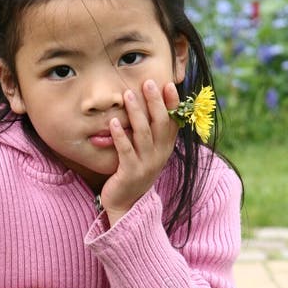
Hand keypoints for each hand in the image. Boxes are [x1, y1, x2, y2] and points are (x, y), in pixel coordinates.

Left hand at [100, 79, 180, 225]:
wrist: (126, 204)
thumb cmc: (134, 172)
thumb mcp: (148, 152)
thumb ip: (150, 132)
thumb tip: (150, 103)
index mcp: (165, 148)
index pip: (174, 122)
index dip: (173, 103)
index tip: (169, 83)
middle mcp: (159, 155)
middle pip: (161, 124)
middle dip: (155, 102)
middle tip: (148, 82)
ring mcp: (146, 165)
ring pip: (144, 135)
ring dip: (136, 113)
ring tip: (128, 94)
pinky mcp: (130, 173)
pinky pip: (126, 151)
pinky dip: (120, 136)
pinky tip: (113, 122)